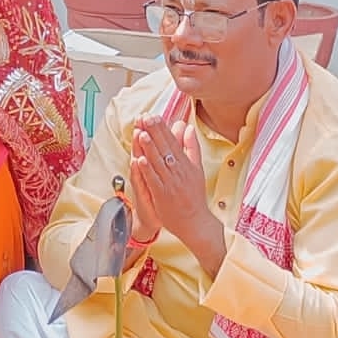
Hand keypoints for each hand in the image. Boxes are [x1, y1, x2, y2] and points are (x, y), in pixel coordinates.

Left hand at [131, 117, 213, 249]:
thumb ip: (192, 147)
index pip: (172, 142)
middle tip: (146, 117)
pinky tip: (140, 159)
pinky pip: (154, 180)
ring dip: (149, 148)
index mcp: (186, 164)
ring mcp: (170, 183)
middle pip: (165, 149)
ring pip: (158, 162)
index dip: (162, 129)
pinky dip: (147, 170)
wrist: (196, 222)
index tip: (153, 115)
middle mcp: (179, 171)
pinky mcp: (162, 195)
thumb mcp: (197, 169)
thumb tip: (188, 127)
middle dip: (154, 133)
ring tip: (141, 133)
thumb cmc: (194, 196)